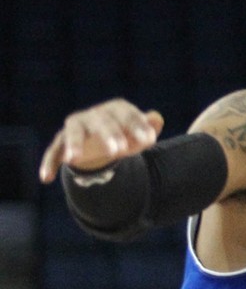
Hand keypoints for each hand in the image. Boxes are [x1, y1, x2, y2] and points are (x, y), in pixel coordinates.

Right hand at [39, 99, 164, 182]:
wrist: (103, 141)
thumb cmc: (126, 135)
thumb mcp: (139, 134)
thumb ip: (148, 127)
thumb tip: (157, 119)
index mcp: (115, 110)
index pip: (126, 114)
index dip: (137, 126)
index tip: (149, 140)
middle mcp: (93, 115)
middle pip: (101, 122)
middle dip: (109, 134)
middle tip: (119, 150)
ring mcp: (75, 127)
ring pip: (73, 133)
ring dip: (74, 144)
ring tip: (73, 159)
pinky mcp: (62, 141)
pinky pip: (53, 151)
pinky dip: (49, 164)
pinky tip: (46, 179)